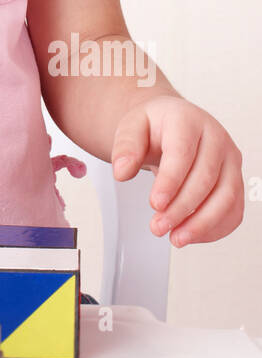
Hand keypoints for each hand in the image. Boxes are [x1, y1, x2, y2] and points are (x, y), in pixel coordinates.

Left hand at [110, 95, 243, 246]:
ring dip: (202, 224)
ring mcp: (229, 159)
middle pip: (205, 179)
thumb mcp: (131, 127)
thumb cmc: (155, 126)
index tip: (155, 203)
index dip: (170, 182)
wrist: (172, 124)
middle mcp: (215, 137)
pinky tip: (192, 234)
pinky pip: (234, 210)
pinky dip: (215, 228)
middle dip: (181, 208)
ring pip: (226, 197)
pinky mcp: (235, 180)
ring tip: (176, 237)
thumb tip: (122, 171)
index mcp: (188, 120)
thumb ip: (125, 147)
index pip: (183, 153)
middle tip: (158, 226)